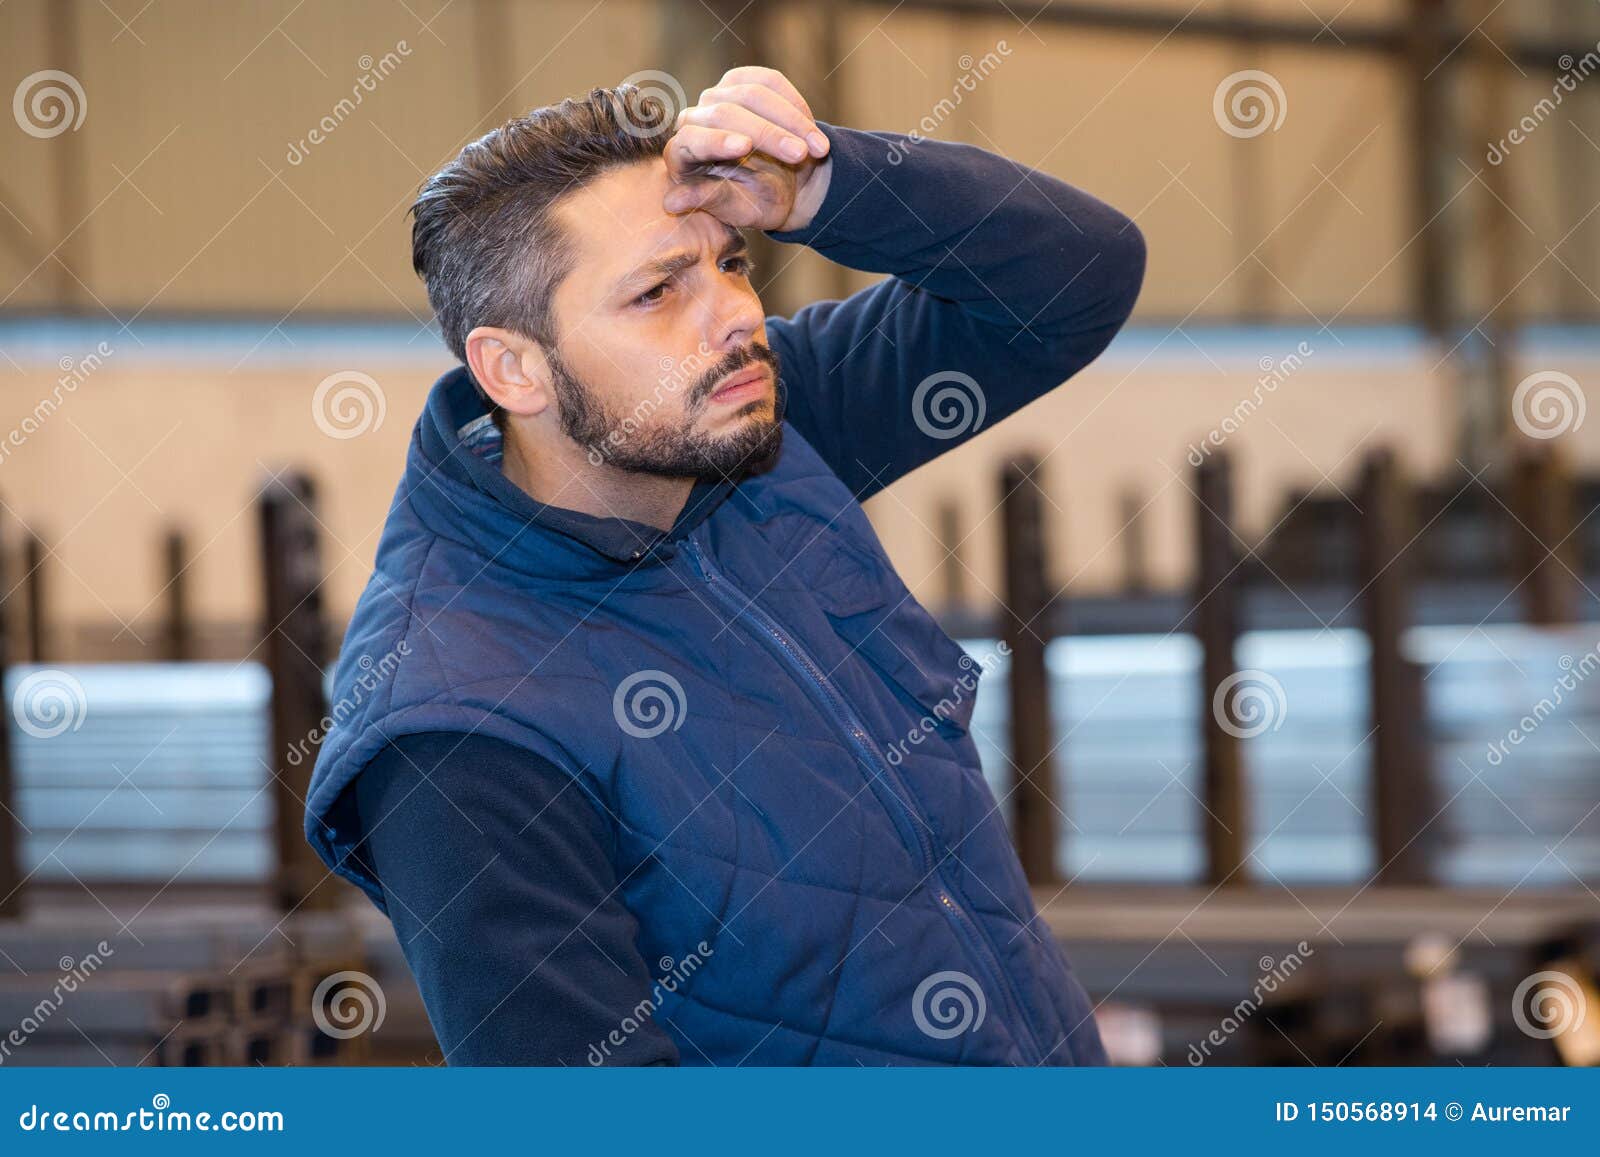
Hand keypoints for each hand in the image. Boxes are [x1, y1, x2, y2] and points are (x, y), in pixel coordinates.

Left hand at [662, 66, 831, 231]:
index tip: (744, 147)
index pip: (691, 140)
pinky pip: (772, 82)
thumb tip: (671, 203)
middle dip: (769, 135)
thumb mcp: (738, 208)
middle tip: (801, 155)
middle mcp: (694, 119)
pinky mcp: (745, 79)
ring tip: (818, 149)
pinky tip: (812, 132)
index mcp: (682, 154)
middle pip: (726, 114)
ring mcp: (719, 95)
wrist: (785, 184)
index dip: (716, 142)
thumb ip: (709, 200)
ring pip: (753, 95)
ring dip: (791, 122)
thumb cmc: (756, 202)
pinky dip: (796, 107)